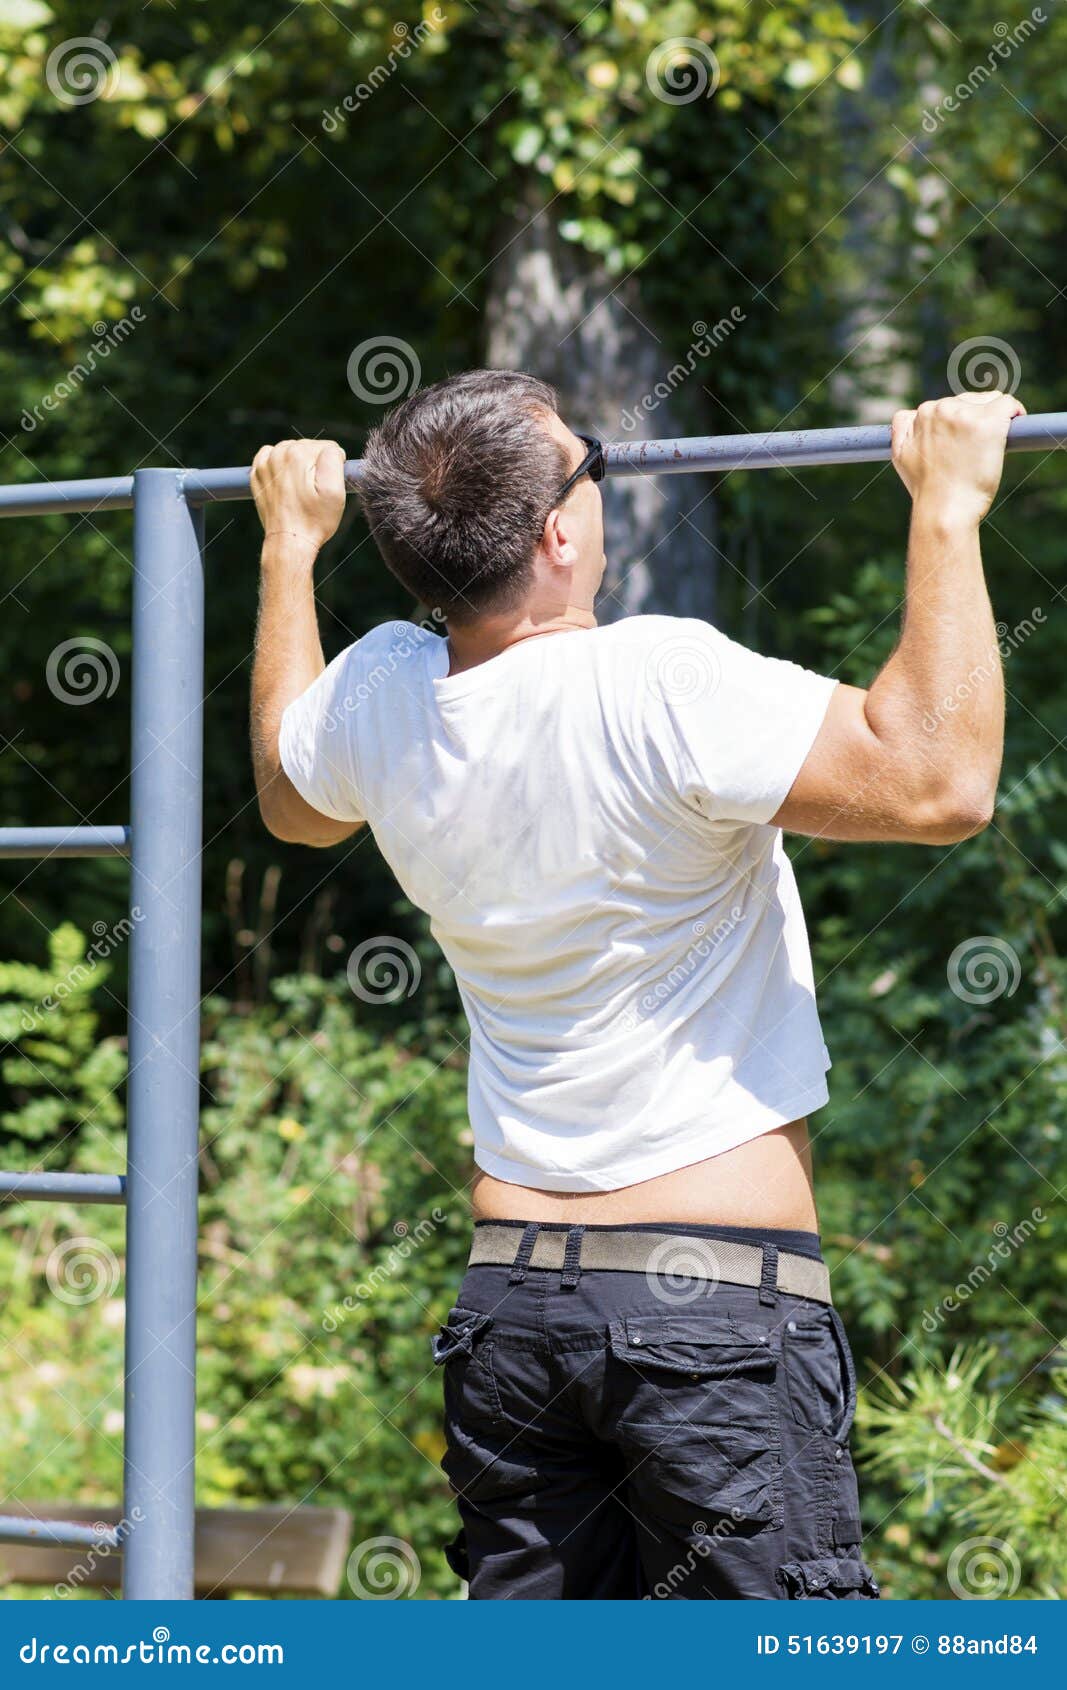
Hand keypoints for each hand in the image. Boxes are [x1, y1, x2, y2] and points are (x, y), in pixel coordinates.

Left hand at [251, 438, 346, 552]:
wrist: (290, 542)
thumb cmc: (315, 520)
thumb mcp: (335, 491)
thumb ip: (333, 459)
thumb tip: (331, 448)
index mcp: (298, 454)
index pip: (327, 447)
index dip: (333, 466)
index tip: (328, 486)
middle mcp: (278, 454)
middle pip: (308, 448)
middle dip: (315, 465)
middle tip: (315, 491)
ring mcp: (265, 464)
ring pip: (291, 451)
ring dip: (298, 465)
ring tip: (301, 489)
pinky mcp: (257, 475)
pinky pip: (271, 457)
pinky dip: (280, 466)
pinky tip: (286, 482)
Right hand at [890, 391, 1024, 526]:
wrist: (943, 510)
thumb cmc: (926, 490)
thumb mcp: (900, 456)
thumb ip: (901, 431)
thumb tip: (910, 416)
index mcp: (920, 414)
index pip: (946, 405)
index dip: (958, 423)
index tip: (965, 440)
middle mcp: (940, 408)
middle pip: (969, 400)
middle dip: (975, 419)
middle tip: (976, 450)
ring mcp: (964, 414)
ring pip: (988, 401)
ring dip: (993, 418)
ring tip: (988, 447)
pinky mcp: (988, 421)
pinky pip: (1008, 403)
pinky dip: (1015, 412)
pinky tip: (1015, 424)